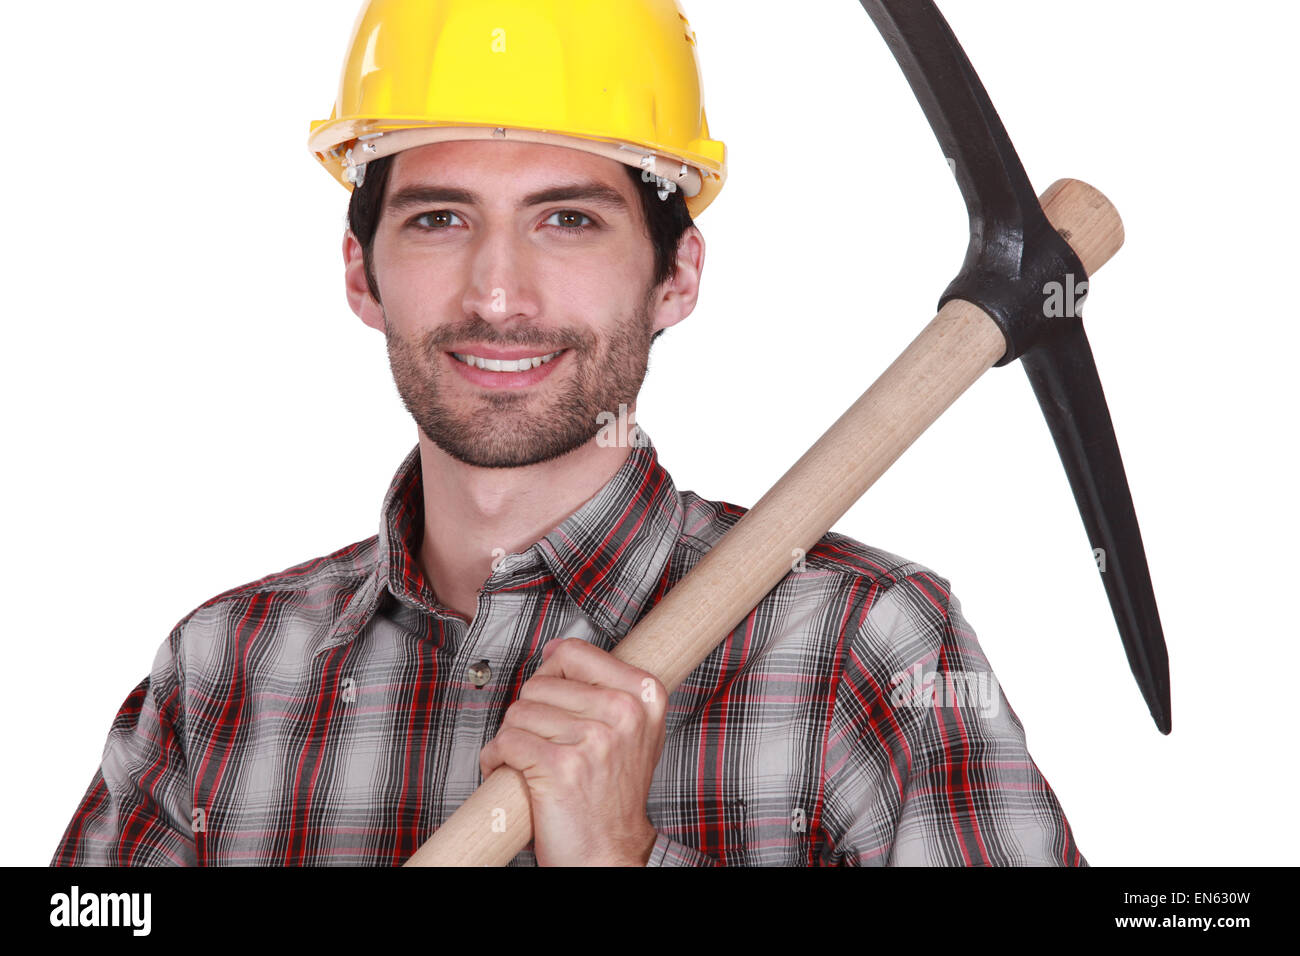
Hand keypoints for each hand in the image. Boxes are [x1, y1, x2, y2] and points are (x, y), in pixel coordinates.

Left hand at [479, 637, 666, 865]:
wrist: (609, 853)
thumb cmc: (613, 797)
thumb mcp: (632, 731)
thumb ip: (604, 685)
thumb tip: (556, 650)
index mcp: (645, 694)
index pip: (574, 653)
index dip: (551, 673)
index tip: (553, 693)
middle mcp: (624, 712)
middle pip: (539, 685)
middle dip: (530, 715)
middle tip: (545, 743)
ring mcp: (594, 739)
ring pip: (518, 713)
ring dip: (512, 739)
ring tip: (532, 762)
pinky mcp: (560, 767)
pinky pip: (505, 742)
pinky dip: (496, 759)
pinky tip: (513, 772)